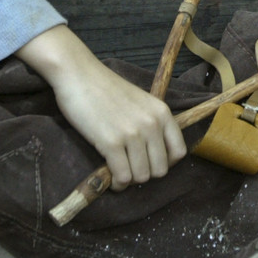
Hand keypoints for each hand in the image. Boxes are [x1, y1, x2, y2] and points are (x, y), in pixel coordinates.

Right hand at [18, 25, 186, 189]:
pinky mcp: (111, 142)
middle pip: (160, 170)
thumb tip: (153, 154)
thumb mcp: (140, 101)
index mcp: (162, 112)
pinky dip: (117, 183)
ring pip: (141, 177)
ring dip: (129, 179)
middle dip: (144, 173)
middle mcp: (152, 124)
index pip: (179, 152)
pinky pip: (122, 177)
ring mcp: (132, 134)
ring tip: (118, 172)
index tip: (150, 162)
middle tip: (129, 167)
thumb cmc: (105, 88)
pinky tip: (110, 177)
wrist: (78, 74)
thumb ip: (151, 122)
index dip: (165, 162)